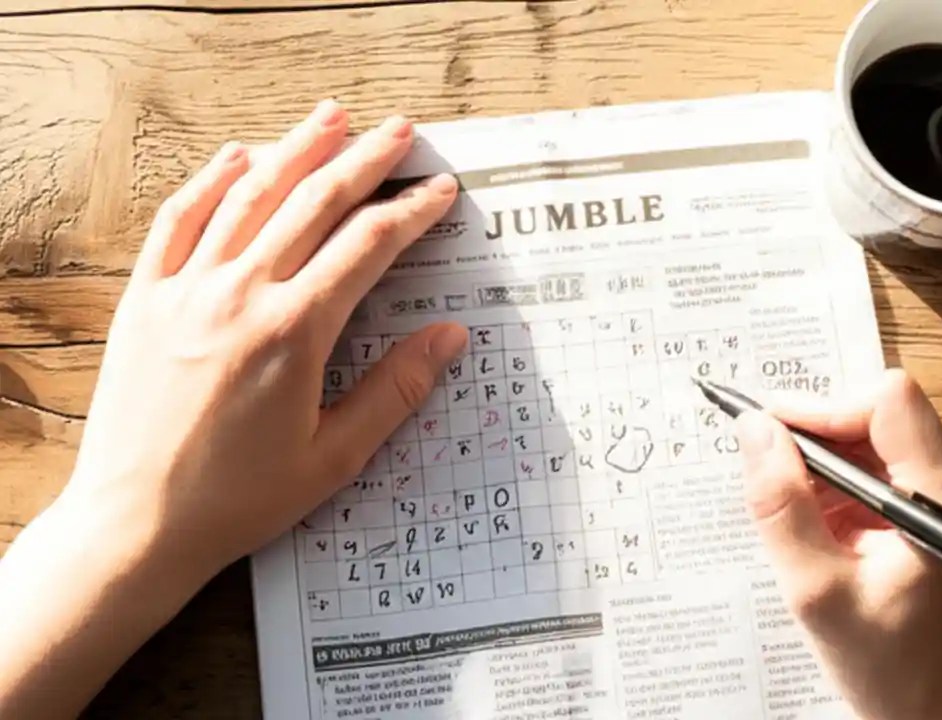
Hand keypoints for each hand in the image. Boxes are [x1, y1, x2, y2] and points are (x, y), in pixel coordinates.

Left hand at [0, 99, 466, 717]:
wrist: (135, 522)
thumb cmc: (239, 498)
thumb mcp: (336, 455)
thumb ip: (397, 388)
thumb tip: (451, 336)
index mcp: (295, 332)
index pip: (369, 246)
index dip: (412, 211)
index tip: (439, 190)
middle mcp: (240, 294)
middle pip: (315, 203)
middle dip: (365, 161)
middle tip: (399, 132)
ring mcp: (186, 289)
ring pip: (250, 195)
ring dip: (296, 149)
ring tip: (332, 116)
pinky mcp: (145, 298)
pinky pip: (179, 219)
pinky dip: (211, 180)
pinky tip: (240, 156)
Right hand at [733, 370, 941, 719]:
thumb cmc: (892, 671)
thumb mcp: (817, 591)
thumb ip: (781, 504)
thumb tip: (754, 429)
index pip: (889, 402)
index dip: (822, 407)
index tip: (772, 432)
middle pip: (886, 417)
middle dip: (822, 441)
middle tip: (775, 478)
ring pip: (887, 440)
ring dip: (835, 468)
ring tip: (806, 520)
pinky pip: (898, 469)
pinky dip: (855, 488)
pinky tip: (834, 532)